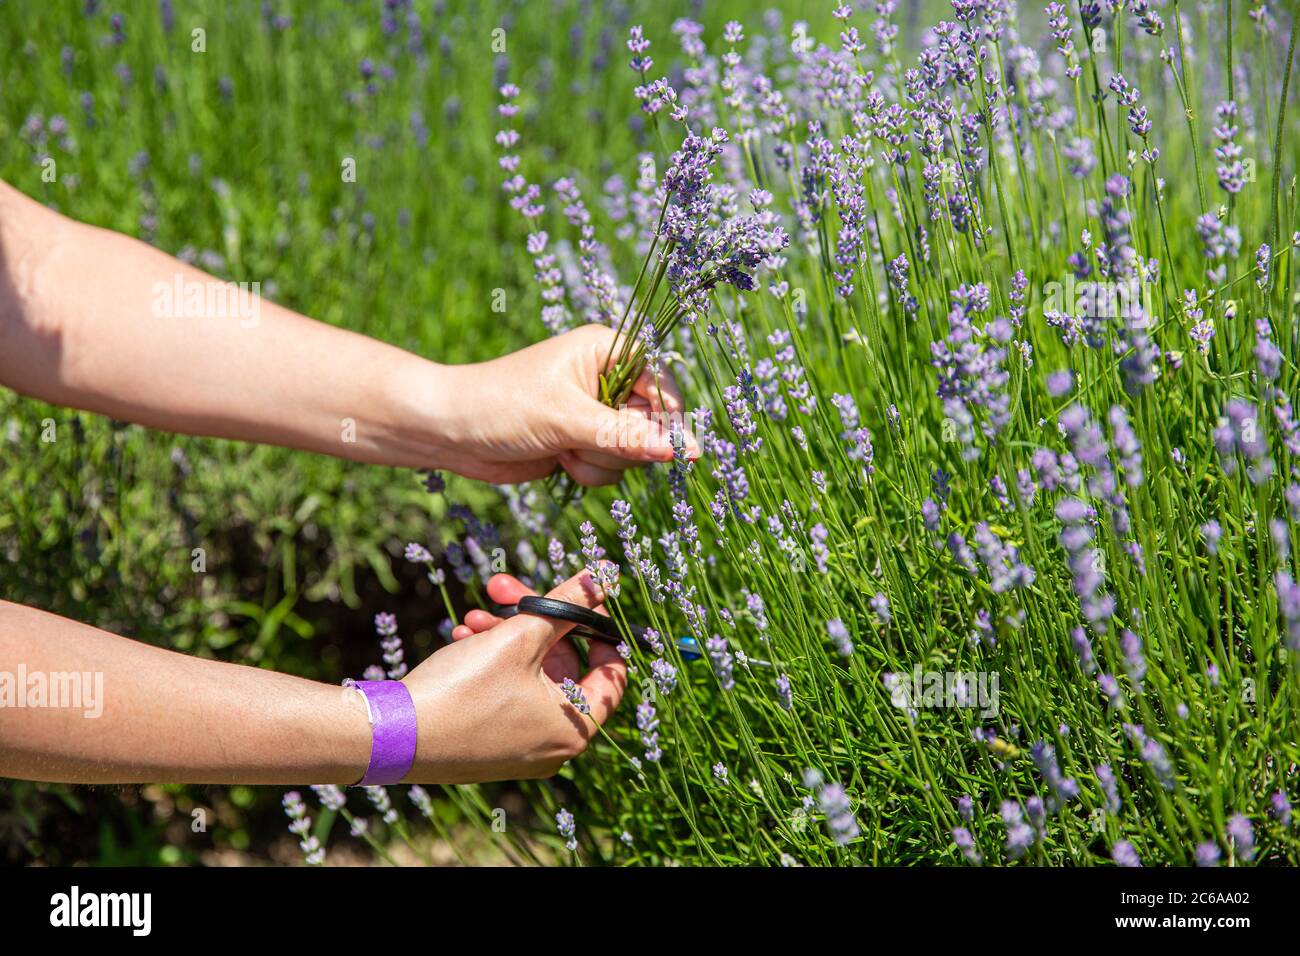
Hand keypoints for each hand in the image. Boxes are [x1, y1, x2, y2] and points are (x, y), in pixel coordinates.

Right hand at [400, 570, 626, 782]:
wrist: (392, 735)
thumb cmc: (463, 690)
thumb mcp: (520, 637)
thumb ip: (568, 603)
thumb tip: (604, 576)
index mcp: (576, 727)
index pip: (612, 674)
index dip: (598, 629)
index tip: (578, 602)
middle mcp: (554, 746)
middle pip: (561, 666)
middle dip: (532, 620)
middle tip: (503, 588)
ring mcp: (520, 749)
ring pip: (528, 675)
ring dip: (504, 636)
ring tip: (473, 616)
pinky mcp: (489, 745)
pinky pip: (504, 694)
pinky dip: (489, 662)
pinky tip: (462, 638)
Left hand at [429, 324, 697, 484]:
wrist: (451, 431)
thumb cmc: (503, 406)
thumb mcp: (567, 420)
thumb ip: (626, 436)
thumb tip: (681, 451)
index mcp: (606, 350)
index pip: (662, 380)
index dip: (669, 415)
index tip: (670, 447)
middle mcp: (606, 378)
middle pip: (653, 421)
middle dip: (625, 443)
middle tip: (590, 442)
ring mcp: (595, 412)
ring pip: (634, 450)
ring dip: (602, 461)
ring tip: (564, 449)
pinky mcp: (583, 441)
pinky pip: (612, 466)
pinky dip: (589, 471)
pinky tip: (559, 461)